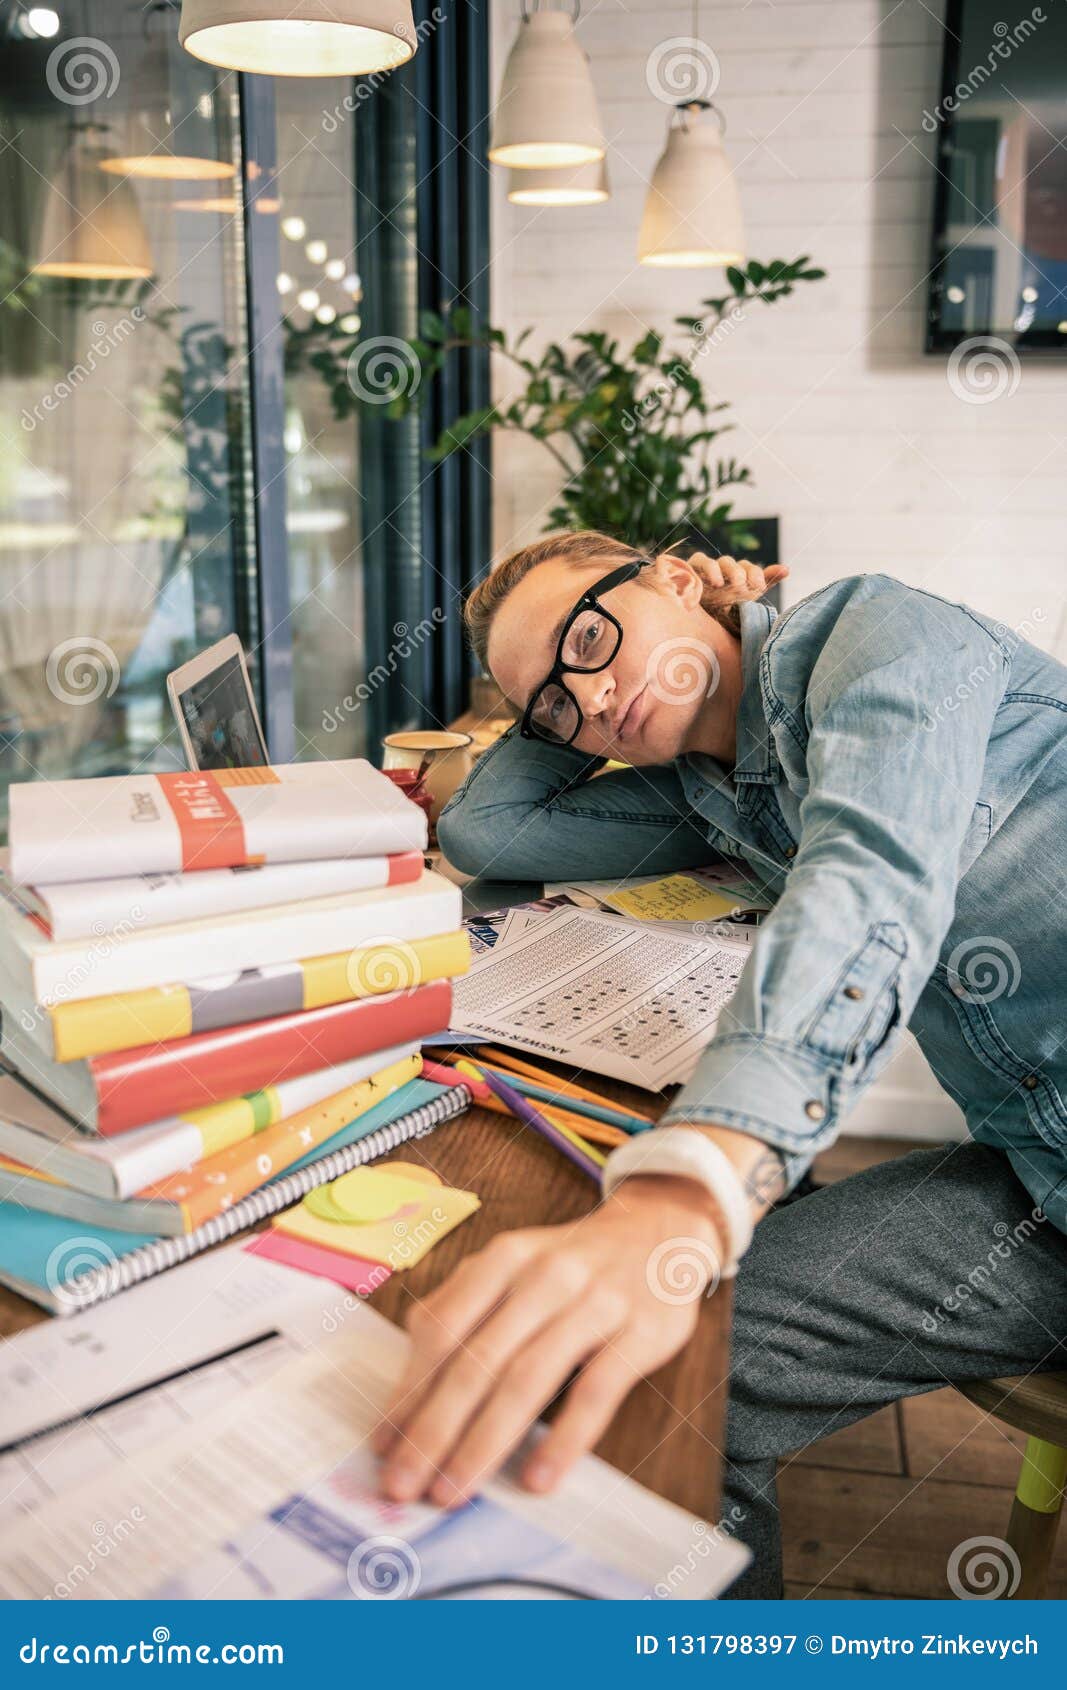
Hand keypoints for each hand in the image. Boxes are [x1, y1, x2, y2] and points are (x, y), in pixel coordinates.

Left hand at [373, 1174, 722, 1507]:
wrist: (660, 1232)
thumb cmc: (572, 1263)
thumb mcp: (514, 1263)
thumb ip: (462, 1308)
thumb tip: (408, 1382)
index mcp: (504, 1257)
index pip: (443, 1329)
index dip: (409, 1390)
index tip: (383, 1445)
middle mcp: (545, 1275)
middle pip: (477, 1361)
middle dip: (434, 1430)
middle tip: (405, 1484)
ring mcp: (595, 1302)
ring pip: (527, 1379)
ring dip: (484, 1442)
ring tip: (454, 1489)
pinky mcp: (639, 1332)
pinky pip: (596, 1392)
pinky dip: (564, 1439)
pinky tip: (538, 1478)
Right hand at [680, 552, 788, 608]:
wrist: (700, 623)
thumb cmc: (725, 609)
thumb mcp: (748, 598)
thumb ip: (766, 581)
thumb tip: (787, 569)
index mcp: (739, 575)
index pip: (749, 568)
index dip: (755, 574)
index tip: (758, 587)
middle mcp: (724, 570)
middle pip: (732, 564)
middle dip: (737, 573)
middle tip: (740, 585)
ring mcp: (707, 570)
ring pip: (715, 562)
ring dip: (719, 570)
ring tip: (720, 584)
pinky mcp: (691, 570)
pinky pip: (698, 561)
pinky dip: (705, 568)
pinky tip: (708, 582)